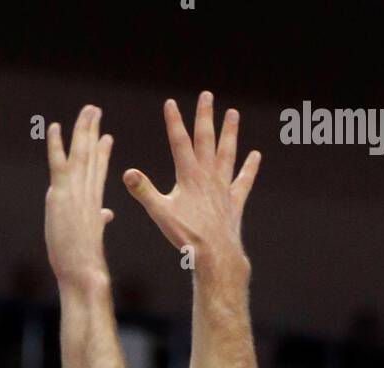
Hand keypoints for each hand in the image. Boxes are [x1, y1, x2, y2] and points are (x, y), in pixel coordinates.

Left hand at [45, 105, 114, 290]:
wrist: (84, 271)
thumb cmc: (87, 264)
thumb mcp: (93, 238)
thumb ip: (99, 222)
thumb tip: (106, 216)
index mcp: (94, 203)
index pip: (99, 172)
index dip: (102, 153)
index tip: (106, 137)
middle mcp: (89, 193)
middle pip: (92, 156)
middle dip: (93, 132)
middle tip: (95, 111)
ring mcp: (76, 193)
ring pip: (80, 154)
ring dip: (83, 129)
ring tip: (88, 109)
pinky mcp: (62, 196)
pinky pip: (58, 163)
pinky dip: (56, 144)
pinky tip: (55, 127)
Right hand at [123, 93, 259, 284]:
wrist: (215, 254)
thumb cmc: (187, 236)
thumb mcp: (160, 213)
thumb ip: (144, 191)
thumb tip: (127, 173)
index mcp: (188, 176)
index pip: (179, 142)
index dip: (174, 121)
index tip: (170, 103)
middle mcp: (208, 176)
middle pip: (206, 140)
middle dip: (205, 117)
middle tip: (207, 96)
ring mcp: (223, 187)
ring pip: (227, 153)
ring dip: (230, 133)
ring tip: (233, 114)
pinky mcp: (234, 202)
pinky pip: (244, 180)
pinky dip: (250, 168)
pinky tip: (256, 156)